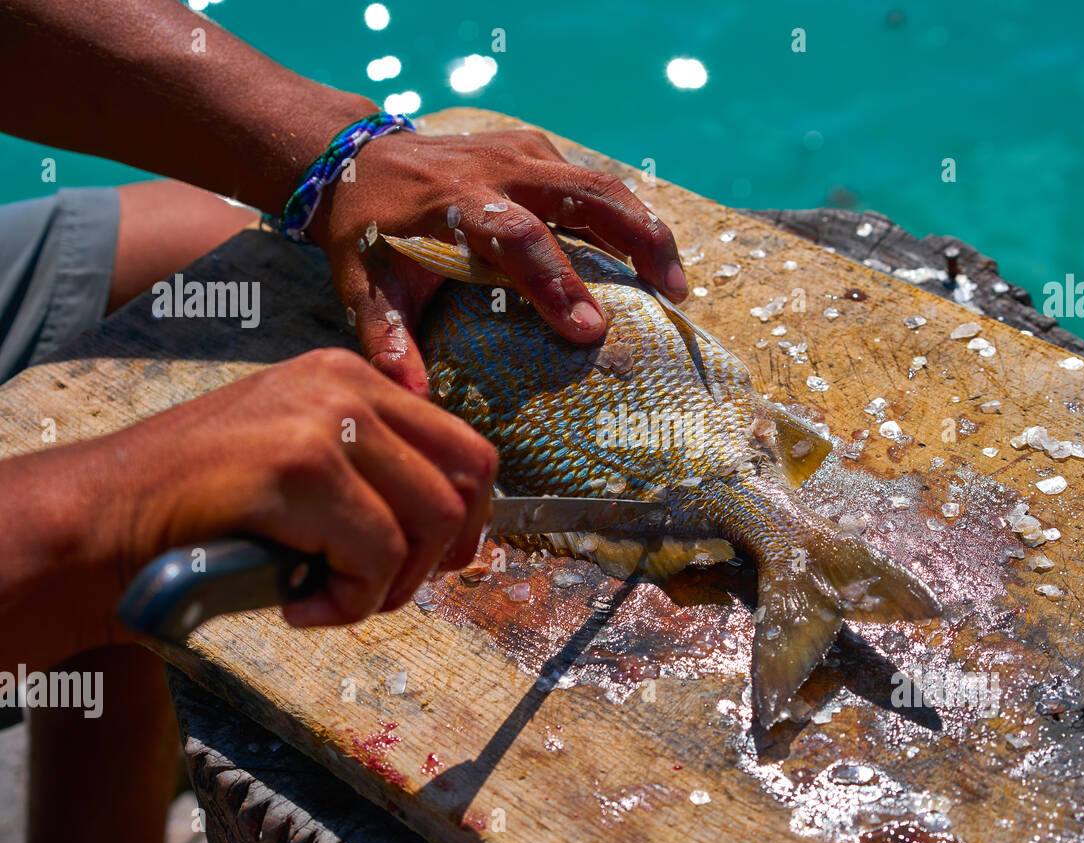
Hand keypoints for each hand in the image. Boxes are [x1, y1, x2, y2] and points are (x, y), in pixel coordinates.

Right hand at [105, 349, 495, 627]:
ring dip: (389, 586)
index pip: (466, 446)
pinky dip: (349, 604)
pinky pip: (377, 557)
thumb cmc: (202, 508)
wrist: (102, 519)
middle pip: (464, 482)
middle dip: (441, 556)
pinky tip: (298, 607)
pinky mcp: (298, 467)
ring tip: (329, 600)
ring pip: (428, 522)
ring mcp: (322, 419)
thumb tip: (452, 531)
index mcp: (350, 377)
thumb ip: (371, 473)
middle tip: (385, 591)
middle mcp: (344, 384)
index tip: (447, 561)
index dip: (472, 517)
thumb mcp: (299, 462)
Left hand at [307, 128, 687, 394]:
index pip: (519, 238)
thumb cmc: (370, 233)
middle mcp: (499, 170)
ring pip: (602, 185)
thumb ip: (388, 340)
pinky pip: (593, 186)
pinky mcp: (539, 154)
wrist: (361, 159)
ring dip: (646, 231)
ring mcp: (524, 155)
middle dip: (636, 241)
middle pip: (586, 194)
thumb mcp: (365, 286)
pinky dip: (627, 222)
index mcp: (458, 203)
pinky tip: (646, 264)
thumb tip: (412, 401)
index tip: (592, 331)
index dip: (558, 282)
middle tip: (673, 294)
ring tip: (676, 286)